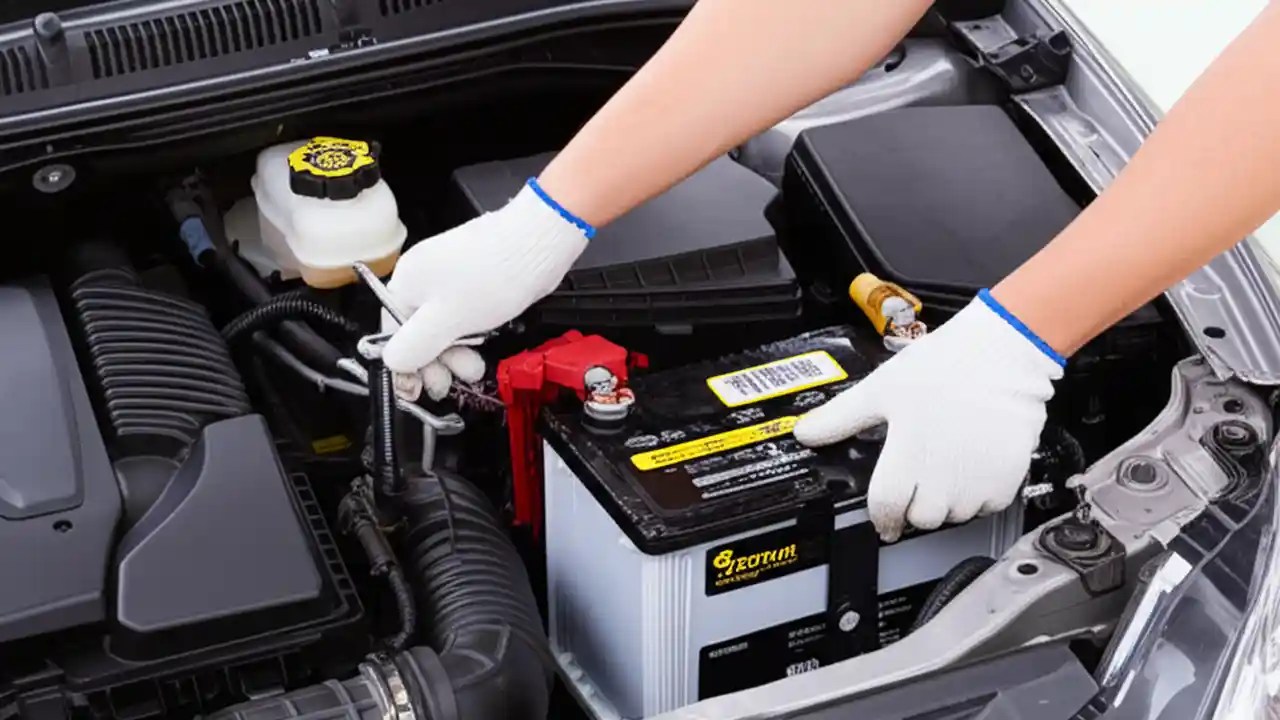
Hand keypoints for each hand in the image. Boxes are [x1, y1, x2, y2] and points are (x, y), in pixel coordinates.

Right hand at [381, 181, 590, 398]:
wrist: (536, 243)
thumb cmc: (492, 276)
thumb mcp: (445, 321)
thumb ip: (413, 346)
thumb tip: (393, 362)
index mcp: (406, 283)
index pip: (394, 335)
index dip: (410, 365)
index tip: (423, 388)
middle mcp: (423, 278)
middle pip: (419, 332)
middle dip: (439, 361)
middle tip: (459, 375)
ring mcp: (449, 277)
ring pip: (445, 326)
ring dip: (459, 352)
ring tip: (475, 365)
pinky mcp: (474, 279)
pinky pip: (464, 315)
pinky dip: (473, 333)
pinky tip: (486, 340)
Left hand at [793, 293, 1064, 541]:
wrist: (1004, 352)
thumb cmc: (946, 365)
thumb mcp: (882, 388)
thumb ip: (842, 417)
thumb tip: (806, 433)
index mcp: (908, 456)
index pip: (887, 507)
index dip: (882, 517)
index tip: (883, 520)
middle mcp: (943, 476)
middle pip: (922, 518)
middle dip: (914, 507)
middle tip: (916, 484)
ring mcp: (978, 480)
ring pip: (955, 516)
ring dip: (946, 504)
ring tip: (944, 470)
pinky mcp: (1009, 478)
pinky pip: (988, 506)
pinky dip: (978, 497)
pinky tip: (972, 468)